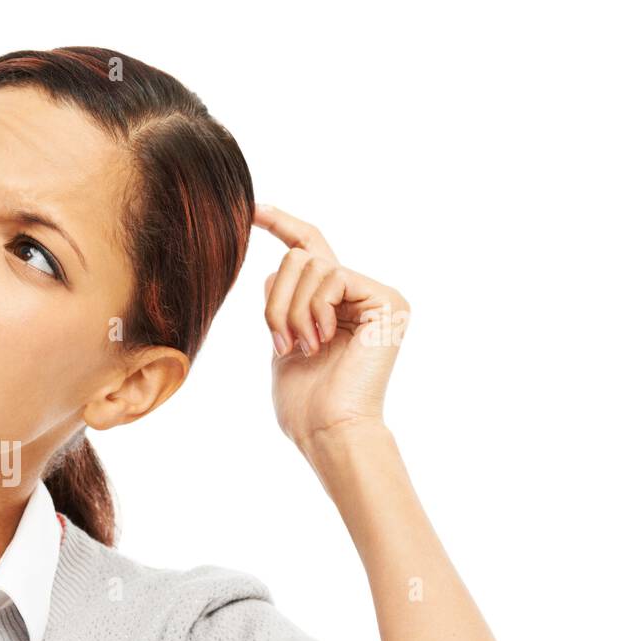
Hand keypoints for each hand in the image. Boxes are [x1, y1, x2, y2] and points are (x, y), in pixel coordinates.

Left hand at [253, 203, 410, 454]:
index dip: (281, 225)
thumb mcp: (283, 342)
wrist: (329, 429)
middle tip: (281, 342)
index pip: (308, 250)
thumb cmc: (305, 402)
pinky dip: (313, 310)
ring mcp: (376, 295)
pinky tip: (322, 341)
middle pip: (298, 258)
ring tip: (302, 347)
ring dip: (290, 311)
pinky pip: (331, 277)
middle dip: (276, 301)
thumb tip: (271, 270)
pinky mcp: (386, 299)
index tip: (253, 210)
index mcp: (335, 305)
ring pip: (309, 266)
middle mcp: (360, 294)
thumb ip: (281, 305)